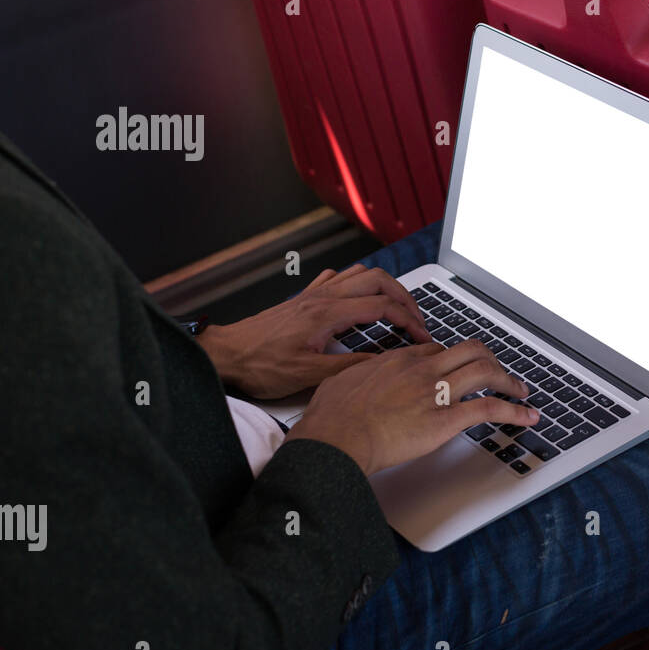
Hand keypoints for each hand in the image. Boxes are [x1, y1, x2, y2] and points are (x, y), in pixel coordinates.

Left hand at [196, 263, 432, 399]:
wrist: (226, 354)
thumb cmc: (260, 365)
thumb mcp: (309, 375)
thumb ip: (350, 367)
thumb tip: (383, 363)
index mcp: (328, 313)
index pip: (382, 307)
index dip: (409, 320)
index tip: (422, 335)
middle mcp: (323, 297)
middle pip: (378, 280)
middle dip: (404, 298)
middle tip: (417, 319)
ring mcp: (313, 295)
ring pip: (360, 274)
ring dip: (384, 287)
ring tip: (396, 308)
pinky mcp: (303, 299)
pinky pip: (337, 279)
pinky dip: (357, 284)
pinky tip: (359, 300)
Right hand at [284, 339, 539, 475]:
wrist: (336, 437)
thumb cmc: (331, 418)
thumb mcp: (339, 382)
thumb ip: (356, 377)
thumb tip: (356, 382)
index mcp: (398, 360)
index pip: (437, 348)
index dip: (454, 358)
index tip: (460, 368)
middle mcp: (422, 369)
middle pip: (469, 350)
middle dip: (490, 359)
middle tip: (500, 372)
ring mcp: (436, 391)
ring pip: (485, 371)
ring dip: (509, 381)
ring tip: (521, 391)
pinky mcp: (446, 418)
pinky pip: (489, 408)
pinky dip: (514, 410)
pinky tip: (526, 416)